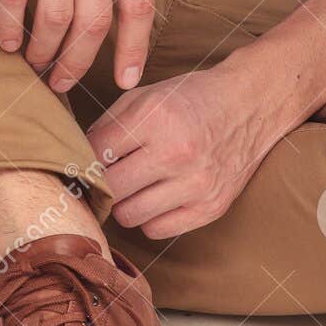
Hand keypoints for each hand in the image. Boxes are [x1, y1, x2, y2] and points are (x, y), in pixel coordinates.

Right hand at [0, 0, 154, 92]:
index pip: (139, 6)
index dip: (133, 50)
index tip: (126, 81)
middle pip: (95, 24)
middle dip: (79, 64)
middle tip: (62, 82)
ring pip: (54, 19)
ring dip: (42, 51)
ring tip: (32, 62)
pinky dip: (7, 27)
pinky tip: (3, 39)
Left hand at [86, 65, 279, 239]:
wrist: (250, 105)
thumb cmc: (192, 98)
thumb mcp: (145, 95)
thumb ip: (108, 125)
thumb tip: (75, 159)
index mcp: (156, 117)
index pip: (96, 153)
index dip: (83, 159)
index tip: (84, 162)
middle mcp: (176, 152)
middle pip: (110, 189)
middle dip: (102, 184)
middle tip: (105, 177)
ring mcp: (196, 184)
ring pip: (129, 215)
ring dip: (125, 203)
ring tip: (134, 186)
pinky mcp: (209, 208)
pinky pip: (156, 230)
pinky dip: (150, 217)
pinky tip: (157, 197)